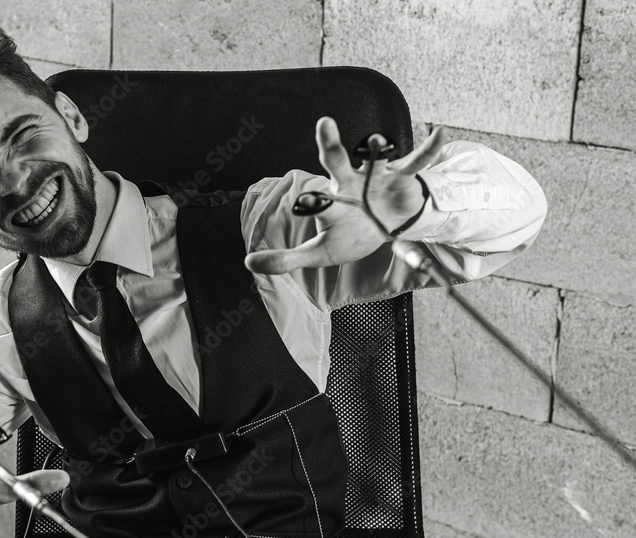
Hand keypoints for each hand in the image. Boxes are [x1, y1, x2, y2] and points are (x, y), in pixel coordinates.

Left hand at [245, 117, 445, 273]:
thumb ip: (285, 259)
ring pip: (376, 159)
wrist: (387, 230)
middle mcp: (352, 183)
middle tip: (323, 124)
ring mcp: (378, 179)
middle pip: (338, 163)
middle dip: (331, 146)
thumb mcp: (319, 253)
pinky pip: (417, 163)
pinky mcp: (404, 180)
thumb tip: (248, 263)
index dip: (313, 204)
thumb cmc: (350, 236)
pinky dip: (429, 150)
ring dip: (378, 150)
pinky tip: (440, 133)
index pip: (319, 201)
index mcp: (332, 201)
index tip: (304, 204)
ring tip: (376, 140)